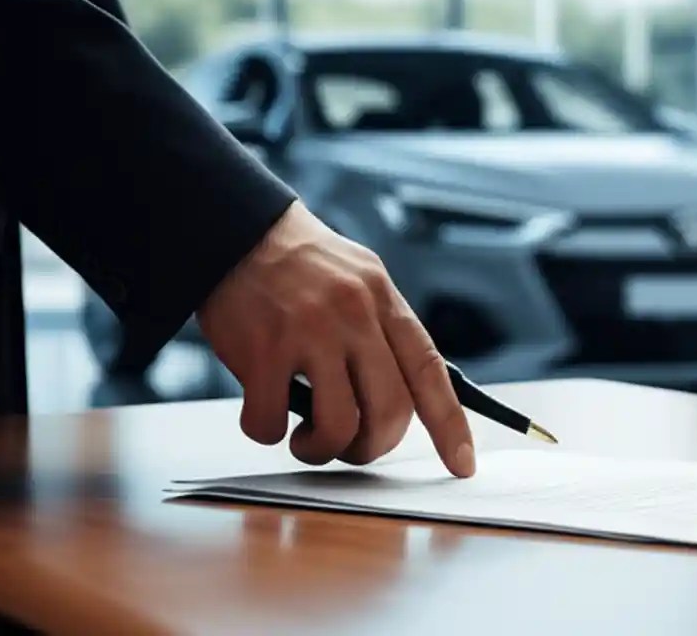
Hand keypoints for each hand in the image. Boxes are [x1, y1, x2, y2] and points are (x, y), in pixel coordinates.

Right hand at [197, 201, 474, 473]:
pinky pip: (271, 422)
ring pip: (339, 425)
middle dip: (374, 446)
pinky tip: (262, 413)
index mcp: (383, 300)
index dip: (450, 425)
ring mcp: (310, 332)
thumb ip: (384, 330)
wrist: (233, 231)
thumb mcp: (360, 278)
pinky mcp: (262, 349)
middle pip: (389, 409)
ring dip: (322, 449)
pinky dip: (266, 432)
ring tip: (306, 438)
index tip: (462, 464)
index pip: (429, 371)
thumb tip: (410, 393)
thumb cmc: (299, 265)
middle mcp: (354, 315)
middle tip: (353, 448)